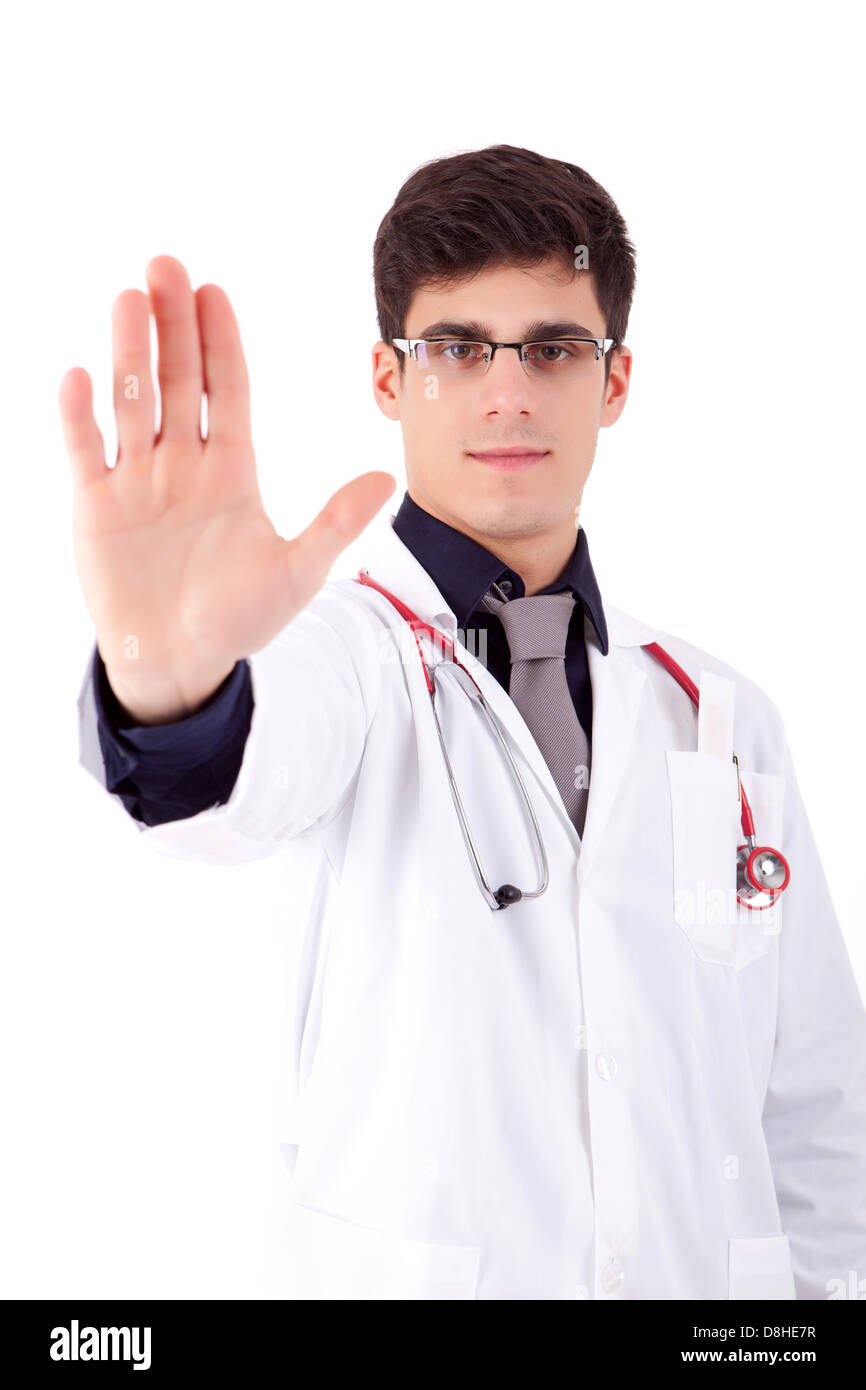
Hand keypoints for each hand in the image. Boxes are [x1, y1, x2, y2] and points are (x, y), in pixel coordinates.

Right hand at [60, 256, 394, 721]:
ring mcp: (138, 480)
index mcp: (232, 470)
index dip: (221, 342)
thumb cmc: (238, 619)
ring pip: (132, 401)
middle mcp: (183, 463)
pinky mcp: (98, 505)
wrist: (179, 662)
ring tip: (128, 299)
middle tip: (166, 267)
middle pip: (177, 380)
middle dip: (172, 325)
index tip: (215, 292)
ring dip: (129, 352)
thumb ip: (336, 523)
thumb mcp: (297, 571)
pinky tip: (81, 376)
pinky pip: (86, 450)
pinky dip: (81, 416)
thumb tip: (385, 478)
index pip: (228, 391)